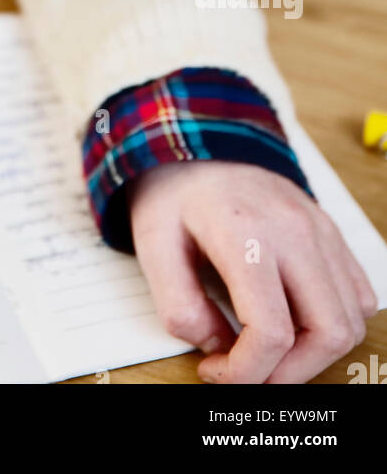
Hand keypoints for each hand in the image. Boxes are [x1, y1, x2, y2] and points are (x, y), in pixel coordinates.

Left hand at [126, 159, 377, 383]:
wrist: (196, 136)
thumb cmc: (174, 190)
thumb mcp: (151, 244)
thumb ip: (177, 305)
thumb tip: (215, 346)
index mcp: (246, 234)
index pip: (270, 331)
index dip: (244, 373)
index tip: (215, 372)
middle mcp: (295, 231)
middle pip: (328, 333)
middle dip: (290, 373)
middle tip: (251, 372)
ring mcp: (319, 229)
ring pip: (350, 319)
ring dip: (315, 352)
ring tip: (270, 350)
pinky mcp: (329, 232)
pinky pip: (357, 293)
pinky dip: (335, 321)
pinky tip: (295, 320)